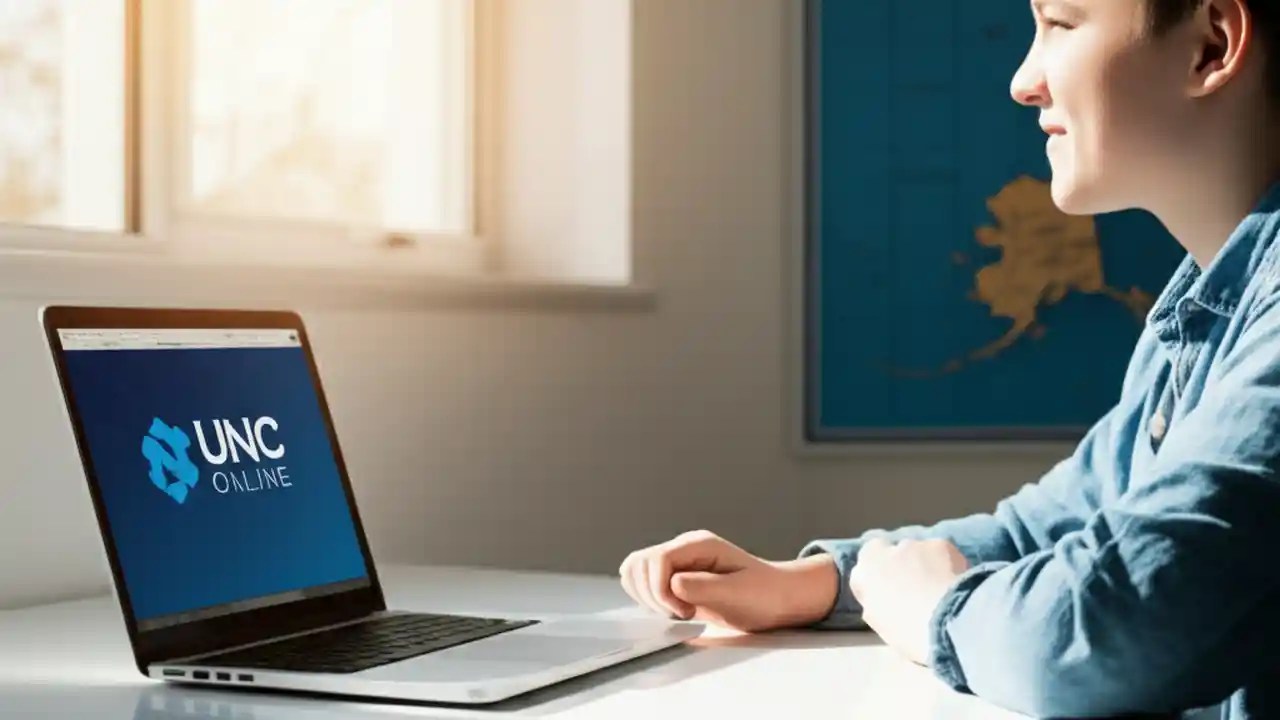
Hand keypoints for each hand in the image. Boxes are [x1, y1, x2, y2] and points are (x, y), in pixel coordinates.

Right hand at [619, 530, 838, 632]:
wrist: (778, 598)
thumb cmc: (764, 594)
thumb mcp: (738, 592)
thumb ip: (703, 587)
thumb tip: (672, 585)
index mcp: (699, 545)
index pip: (658, 559)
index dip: (660, 589)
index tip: (682, 612)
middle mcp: (684, 549)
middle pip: (639, 563)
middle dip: (652, 595)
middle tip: (681, 613)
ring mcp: (677, 562)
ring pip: (635, 571)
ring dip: (647, 597)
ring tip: (676, 611)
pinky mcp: (674, 578)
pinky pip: (643, 583)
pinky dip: (648, 599)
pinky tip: (672, 610)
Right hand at [849, 538, 970, 665]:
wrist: (946, 622)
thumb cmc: (908, 633)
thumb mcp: (882, 624)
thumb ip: (877, 605)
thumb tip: (882, 600)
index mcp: (863, 575)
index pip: (864, 570)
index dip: (879, 581)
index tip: (891, 595)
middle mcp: (883, 552)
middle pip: (890, 555)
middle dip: (901, 566)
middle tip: (918, 589)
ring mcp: (912, 545)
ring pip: (917, 551)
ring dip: (925, 564)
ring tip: (942, 588)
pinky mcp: (940, 543)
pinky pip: (941, 552)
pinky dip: (948, 563)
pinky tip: (957, 581)